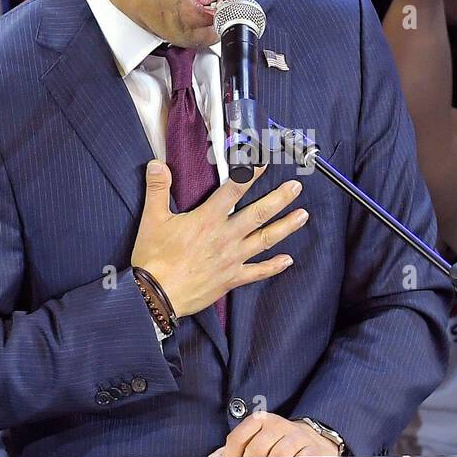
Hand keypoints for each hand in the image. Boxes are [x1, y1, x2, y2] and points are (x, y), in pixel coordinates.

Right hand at [131, 161, 308, 317]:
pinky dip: (274, 266)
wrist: (156, 296)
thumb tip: (156, 164)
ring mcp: (232, 259)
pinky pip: (258, 272)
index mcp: (207, 219)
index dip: (250, 172)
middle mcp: (225, 236)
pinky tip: (288, 260)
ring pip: (265, 240)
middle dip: (280, 198)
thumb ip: (157, 189)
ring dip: (286, 227)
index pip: (233, 189)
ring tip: (303, 215)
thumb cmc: (154, 258)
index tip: (264, 161)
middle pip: (259, 213)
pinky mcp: (231, 278)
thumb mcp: (152, 219)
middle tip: (296, 187)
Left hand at [208, 412, 340, 456]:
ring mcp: (297, 435)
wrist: (315, 441)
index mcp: (261, 420)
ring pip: (278, 456)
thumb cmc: (280, 444)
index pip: (238, 437)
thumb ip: (239, 448)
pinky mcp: (313, 448)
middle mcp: (278, 424)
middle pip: (256, 448)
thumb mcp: (260, 439)